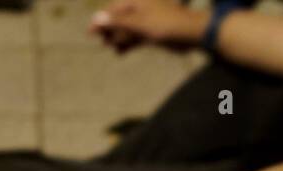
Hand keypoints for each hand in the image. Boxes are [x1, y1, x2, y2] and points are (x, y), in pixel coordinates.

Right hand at [89, 0, 210, 53]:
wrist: (192, 33)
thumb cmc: (166, 24)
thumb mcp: (139, 24)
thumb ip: (117, 22)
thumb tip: (95, 19)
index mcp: (137, 2)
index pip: (113, 9)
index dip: (101, 20)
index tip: (90, 33)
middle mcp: (140, 10)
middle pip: (119, 20)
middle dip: (110, 31)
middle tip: (103, 44)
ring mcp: (147, 22)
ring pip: (127, 30)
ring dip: (119, 39)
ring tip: (112, 49)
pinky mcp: (152, 33)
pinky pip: (136, 38)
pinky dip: (128, 45)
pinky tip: (121, 53)